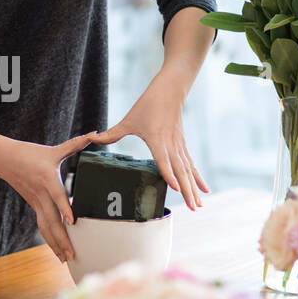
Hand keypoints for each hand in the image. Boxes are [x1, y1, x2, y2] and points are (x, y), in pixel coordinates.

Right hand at [0, 131, 95, 262]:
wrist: (5, 160)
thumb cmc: (30, 153)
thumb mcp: (53, 149)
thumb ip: (75, 144)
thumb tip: (95, 134)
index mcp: (47, 179)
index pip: (57, 196)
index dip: (64, 208)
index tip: (72, 221)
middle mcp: (41, 195)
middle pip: (51, 220)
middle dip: (62, 238)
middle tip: (72, 254)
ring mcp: (36, 203)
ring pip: (45, 228)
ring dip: (55, 244)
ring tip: (66, 259)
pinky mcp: (34, 207)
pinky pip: (42, 226)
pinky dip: (50, 240)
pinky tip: (58, 253)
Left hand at [88, 74, 208, 209]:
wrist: (170, 90)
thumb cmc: (149, 104)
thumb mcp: (129, 120)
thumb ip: (112, 133)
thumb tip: (93, 139)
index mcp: (157, 139)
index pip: (164, 160)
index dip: (169, 175)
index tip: (176, 189)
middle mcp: (171, 145)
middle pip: (181, 171)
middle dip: (187, 190)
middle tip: (193, 208)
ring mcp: (179, 146)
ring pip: (188, 170)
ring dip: (194, 188)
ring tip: (198, 205)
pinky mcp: (182, 145)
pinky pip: (191, 165)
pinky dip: (198, 178)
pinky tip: (204, 189)